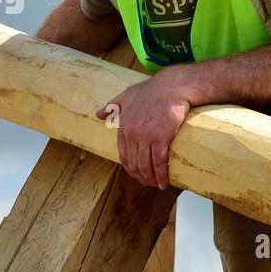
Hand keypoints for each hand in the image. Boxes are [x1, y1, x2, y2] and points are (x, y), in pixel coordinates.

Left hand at [98, 70, 191, 188]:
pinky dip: (161, 175)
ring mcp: (146, 136)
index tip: (138, 175)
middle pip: (134, 163)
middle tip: (149, 184)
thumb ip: (112, 106)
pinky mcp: (161, 138)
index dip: (130, 169)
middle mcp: (132, 133)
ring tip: (157, 185)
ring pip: (145, 165)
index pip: (123, 155)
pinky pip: (158, 162)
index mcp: (123, 126)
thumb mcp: (127, 95)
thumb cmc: (152, 90)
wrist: (172, 86)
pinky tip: (164, 183)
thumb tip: (98, 114)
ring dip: (151, 179)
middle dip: (141, 177)